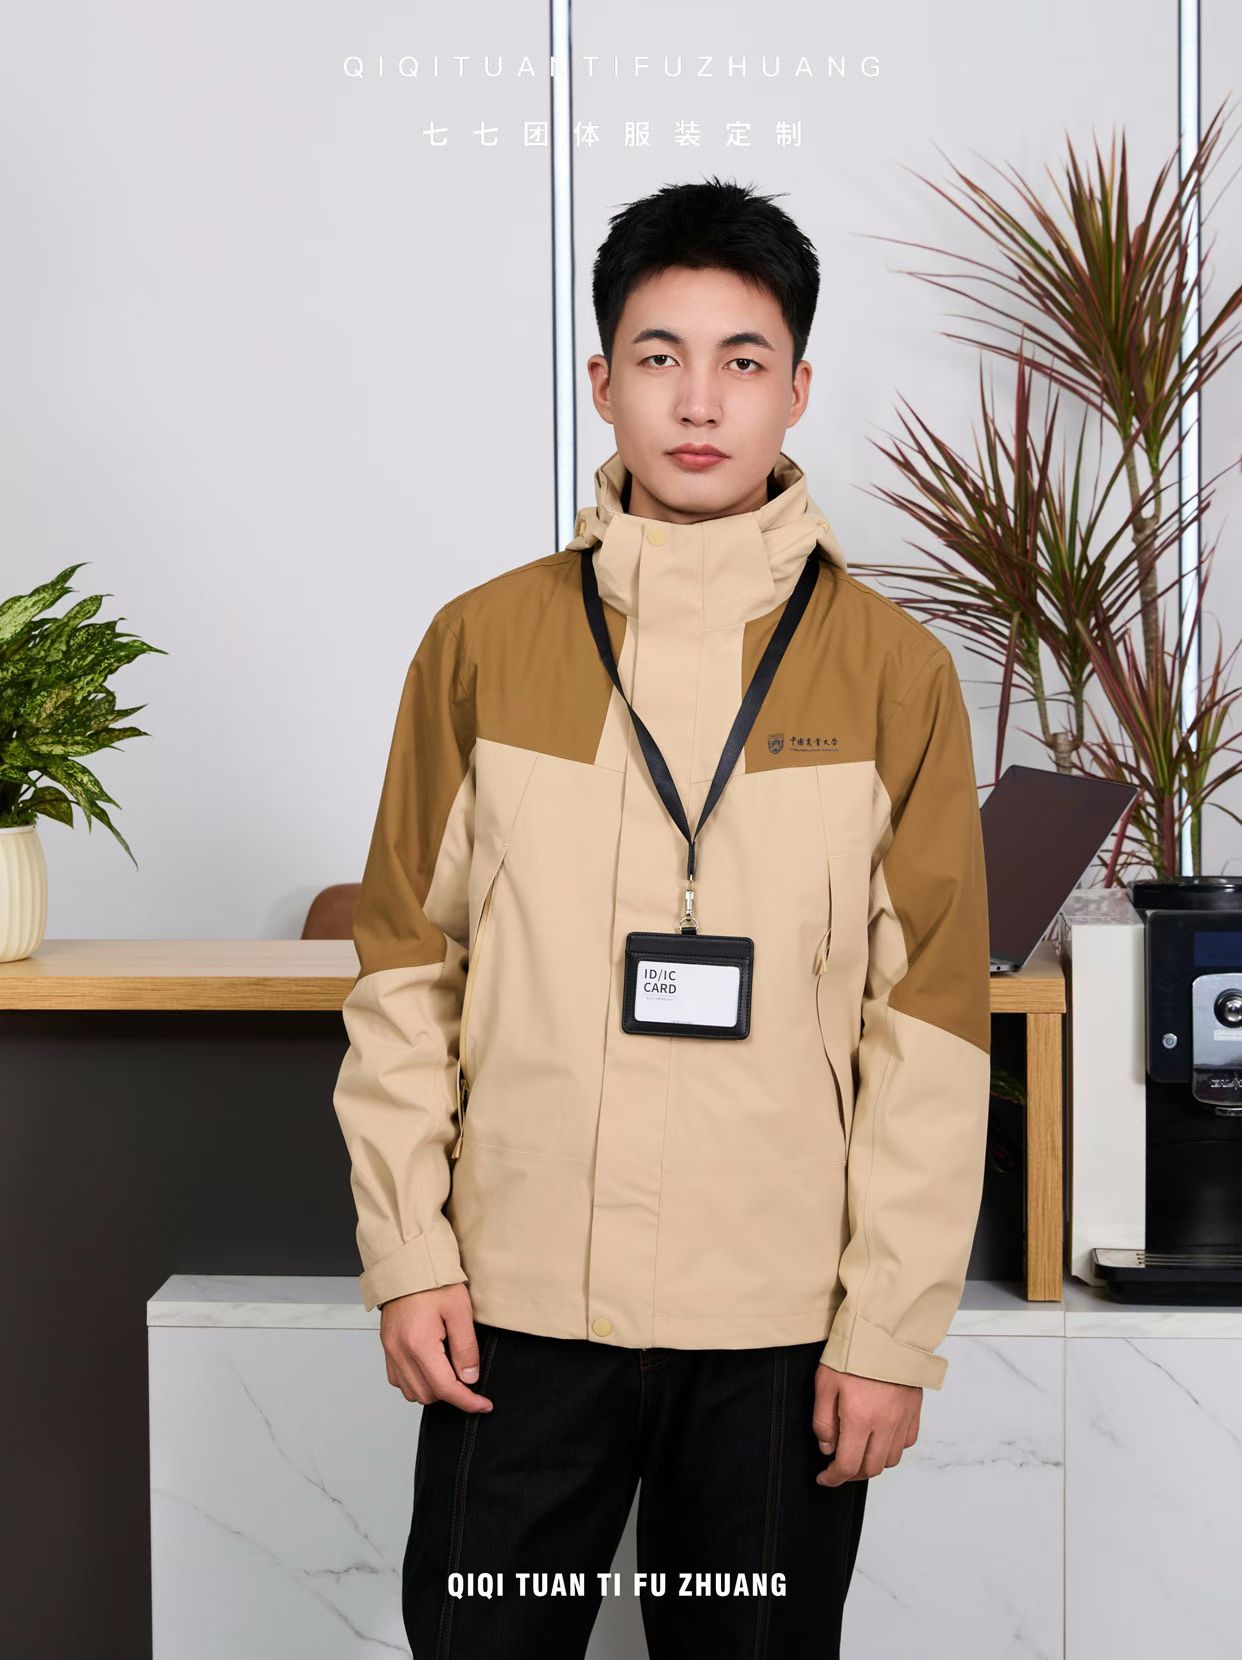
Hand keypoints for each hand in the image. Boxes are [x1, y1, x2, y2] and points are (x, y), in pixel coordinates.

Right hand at [379, 1283, 493, 1413]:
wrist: (408, 1262)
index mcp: (419, 1343)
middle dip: (451, 1393)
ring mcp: (390, 1350)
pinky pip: (399, 1379)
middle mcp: (400, 1351)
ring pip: (411, 1391)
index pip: (445, 1388)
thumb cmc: (433, 1280)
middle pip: (427, 1394)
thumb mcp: (460, 1310)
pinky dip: (415, 1382)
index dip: (467, 1401)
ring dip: (433, 1390)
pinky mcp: (387, 1346)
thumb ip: (466, 1348)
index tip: (483, 1405)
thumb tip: (469, 1378)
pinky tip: (430, 1367)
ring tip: (450, 1371)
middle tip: (468, 1378)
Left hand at [812, 1363, 920, 1483]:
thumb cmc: (853, 1352)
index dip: (833, 1478)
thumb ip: (823, 1421)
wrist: (885, 1329)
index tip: (824, 1478)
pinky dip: (893, 1447)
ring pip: (890, 1459)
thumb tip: (827, 1448)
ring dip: (873, 1462)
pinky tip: (880, 1437)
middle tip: (838, 1466)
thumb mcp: (825, 1383)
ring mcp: (903, 1418)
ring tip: (859, 1451)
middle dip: (852, 1473)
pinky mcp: (914, 1409)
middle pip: (871, 1468)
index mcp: (859, 1419)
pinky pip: (907, 1441)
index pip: (847, 1465)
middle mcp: (885, 1424)